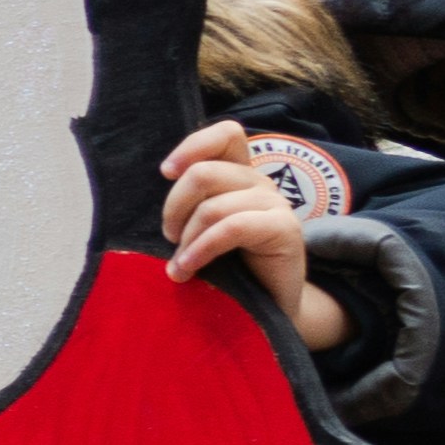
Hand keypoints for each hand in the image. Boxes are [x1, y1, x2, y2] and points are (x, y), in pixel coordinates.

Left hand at [160, 122, 351, 353]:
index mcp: (238, 175)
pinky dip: (202, 249)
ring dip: (186, 240)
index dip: (193, 146)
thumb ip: (187, 206)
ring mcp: (276, 204)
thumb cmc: (224, 270)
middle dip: (174, 209)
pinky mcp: (285, 229)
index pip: (225, 135)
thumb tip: (158, 188)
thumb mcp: (196, 231)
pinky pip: (232, 227)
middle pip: (204, 173)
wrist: (262, 309)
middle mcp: (259, 183)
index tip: (166, 172)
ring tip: (180, 266)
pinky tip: (188, 269)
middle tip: (169, 239)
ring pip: (213, 206)